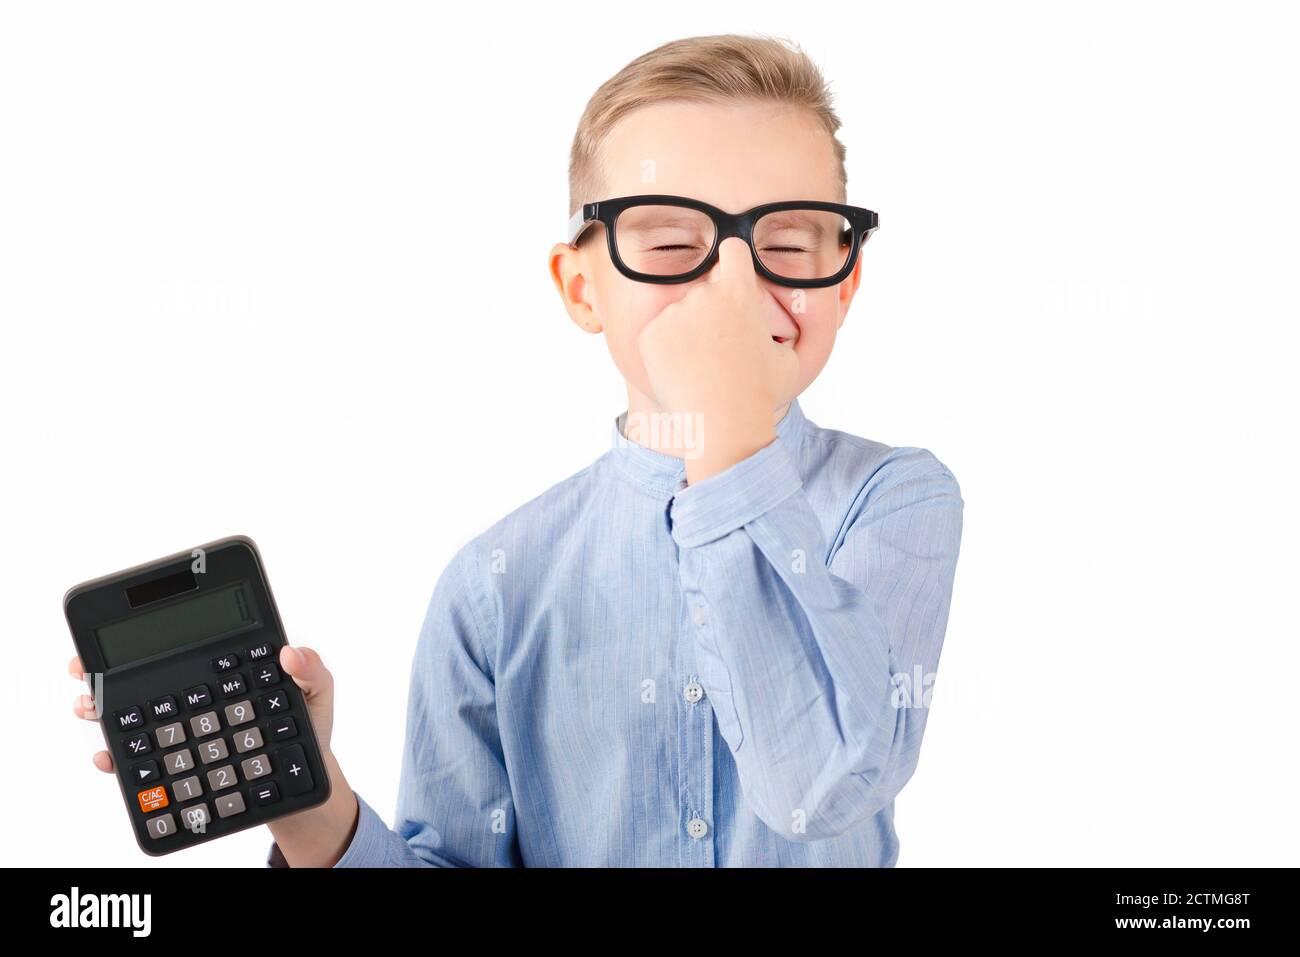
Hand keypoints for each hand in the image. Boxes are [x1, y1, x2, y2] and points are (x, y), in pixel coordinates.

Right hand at [70, 643, 336, 772]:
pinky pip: (142, 763)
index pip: (183, 645)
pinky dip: (119, 759)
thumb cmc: (305, 729)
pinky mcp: (178, 767)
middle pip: (142, 678)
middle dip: (103, 671)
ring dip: (101, 709)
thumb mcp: (317, 694)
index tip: (120, 631)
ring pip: (131, 716)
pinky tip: (109, 757)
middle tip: (83, 671)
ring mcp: (182, 732)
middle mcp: (194, 698)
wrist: (297, 781)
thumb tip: (289, 653)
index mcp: (222, 672)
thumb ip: (311, 670)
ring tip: (88, 708)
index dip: (148, 635)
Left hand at [637, 237, 798, 481]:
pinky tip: (681, 374)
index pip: (732, 250)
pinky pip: (656, 336)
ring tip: (700, 368)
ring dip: (686, 333)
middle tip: (718, 348)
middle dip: (709, 312)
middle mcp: (704, 294)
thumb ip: (775, 330)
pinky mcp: (650, 335)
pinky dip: (664, 352)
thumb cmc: (760, 395)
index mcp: (740, 292)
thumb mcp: (786, 358)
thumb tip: (775, 327)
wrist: (723, 426)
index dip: (733, 262)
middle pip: (704, 290)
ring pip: (679, 315)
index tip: (730, 274)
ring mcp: (674, 314)